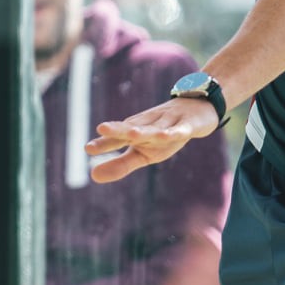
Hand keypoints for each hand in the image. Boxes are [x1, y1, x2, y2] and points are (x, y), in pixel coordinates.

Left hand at [87, 96, 220, 181]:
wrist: (196, 109)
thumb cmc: (164, 133)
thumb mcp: (142, 153)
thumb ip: (119, 164)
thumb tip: (93, 176)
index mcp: (136, 132)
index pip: (117, 137)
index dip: (104, 143)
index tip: (88, 148)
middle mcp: (149, 126)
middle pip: (132, 127)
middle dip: (118, 129)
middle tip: (102, 128)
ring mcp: (168, 124)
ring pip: (155, 128)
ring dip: (144, 130)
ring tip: (131, 134)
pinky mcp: (187, 125)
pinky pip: (180, 130)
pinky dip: (174, 132)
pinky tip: (167, 135)